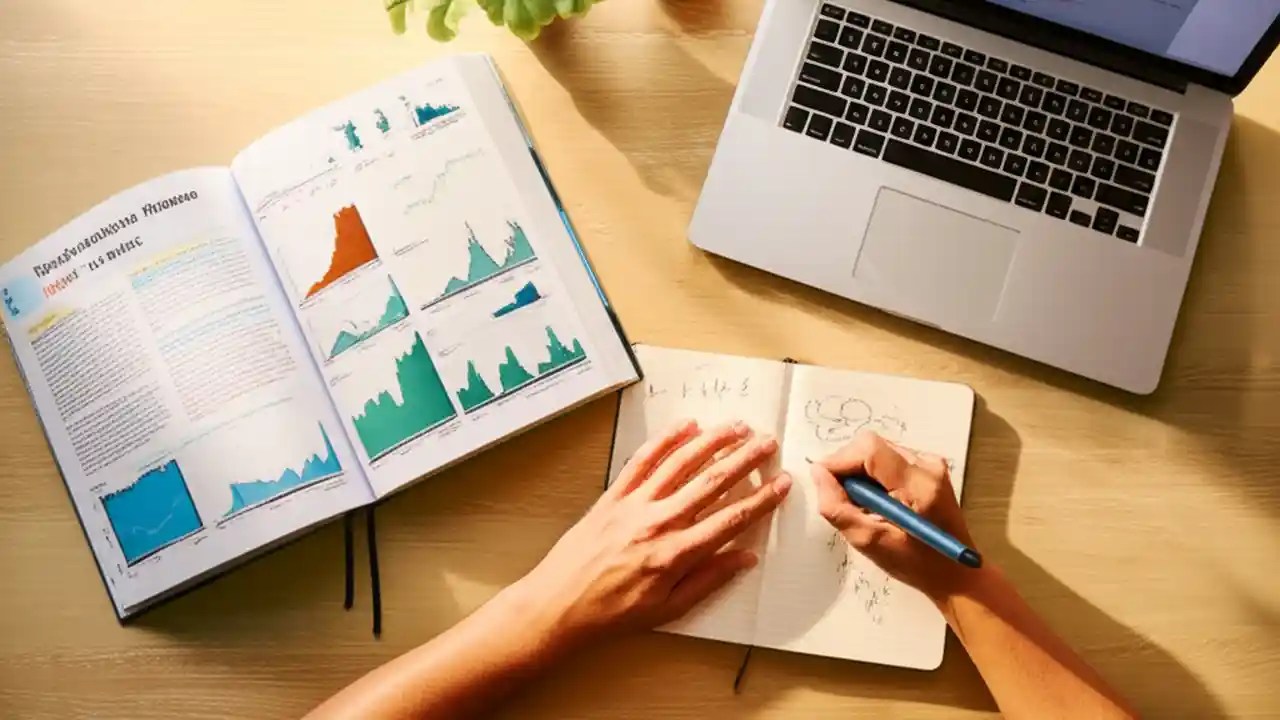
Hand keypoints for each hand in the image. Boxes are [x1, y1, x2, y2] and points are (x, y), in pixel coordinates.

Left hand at [513, 419, 790, 649]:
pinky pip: (643, 460)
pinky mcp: (614, 495)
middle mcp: (659, 522)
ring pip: (681, 463)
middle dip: (745, 460)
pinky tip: (686, 426)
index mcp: (677, 554)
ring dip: (712, 441)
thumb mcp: (669, 609)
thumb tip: (745, 557)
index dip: (762, 499)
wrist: (560, 603)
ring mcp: (635, 504)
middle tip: (768, 443)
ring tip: (736, 426)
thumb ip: (709, 580)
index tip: (782, 483)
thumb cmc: (614, 613)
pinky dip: (666, 440)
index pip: (732, 519)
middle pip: (712, 482)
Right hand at [811, 431, 976, 602]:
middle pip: (872, 445)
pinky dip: (874, 475)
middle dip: (848, 467)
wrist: (955, 572)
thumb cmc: (916, 564)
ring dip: (861, 473)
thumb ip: (838, 508)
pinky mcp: (929, 467)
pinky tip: (878, 500)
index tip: (825, 484)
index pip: (869, 449)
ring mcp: (931, 464)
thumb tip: (818, 474)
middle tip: (844, 499)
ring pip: (878, 450)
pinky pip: (888, 458)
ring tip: (863, 504)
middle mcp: (928, 465)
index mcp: (919, 484)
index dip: (839, 461)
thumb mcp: (870, 543)